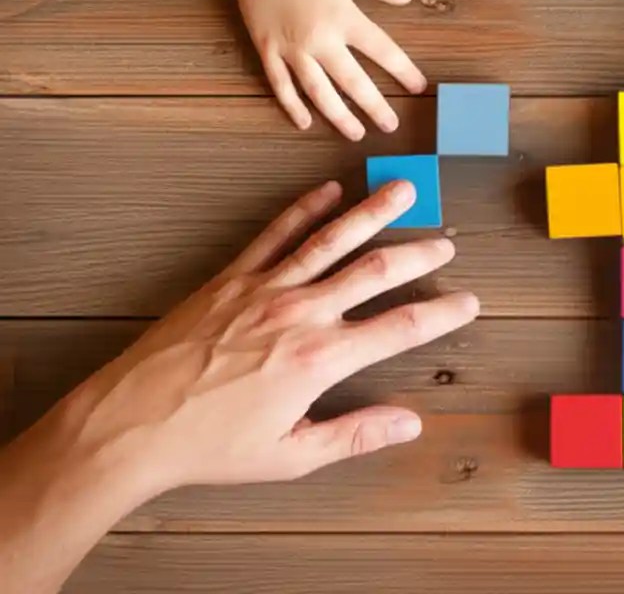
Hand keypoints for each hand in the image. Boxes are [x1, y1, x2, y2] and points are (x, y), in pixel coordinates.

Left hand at [36, 180, 476, 497]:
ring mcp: (265, 289)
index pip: (400, 328)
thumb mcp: (291, 455)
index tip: (469, 303)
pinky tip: (330, 191)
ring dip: (373, 212)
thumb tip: (410, 424)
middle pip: (375, 271)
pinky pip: (277, 233)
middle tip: (447, 243)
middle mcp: (300, 313)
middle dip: (419, 255)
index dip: (442, 313)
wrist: (133, 422)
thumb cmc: (210, 446)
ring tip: (404, 190)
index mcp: (321, 360)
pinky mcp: (232, 278)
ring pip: (333, 239)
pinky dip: (306, 209)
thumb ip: (355, 435)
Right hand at [225, 0, 427, 139]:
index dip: (403, 71)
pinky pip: (280, 85)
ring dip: (338, 116)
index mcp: (343, 16)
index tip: (418, 87)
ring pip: (318, 92)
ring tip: (355, 133)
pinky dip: (292, 106)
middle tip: (390, 126)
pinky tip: (305, 123)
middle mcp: (319, 38)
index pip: (382, 50)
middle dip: (374, 107)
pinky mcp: (266, 48)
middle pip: (352, 82)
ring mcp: (290, 47)